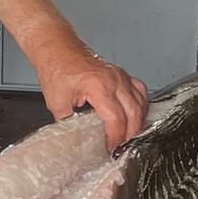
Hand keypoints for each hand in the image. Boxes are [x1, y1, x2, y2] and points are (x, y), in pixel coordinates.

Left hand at [25, 27, 147, 148]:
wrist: (57, 49)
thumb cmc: (56, 69)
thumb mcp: (56, 103)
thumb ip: (69, 124)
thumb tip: (76, 140)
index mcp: (98, 86)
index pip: (116, 119)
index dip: (115, 138)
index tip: (111, 149)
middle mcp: (114, 80)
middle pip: (133, 113)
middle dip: (129, 135)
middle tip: (121, 148)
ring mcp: (121, 76)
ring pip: (141, 103)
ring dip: (137, 122)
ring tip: (128, 137)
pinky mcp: (122, 74)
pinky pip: (140, 92)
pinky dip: (141, 107)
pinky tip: (135, 117)